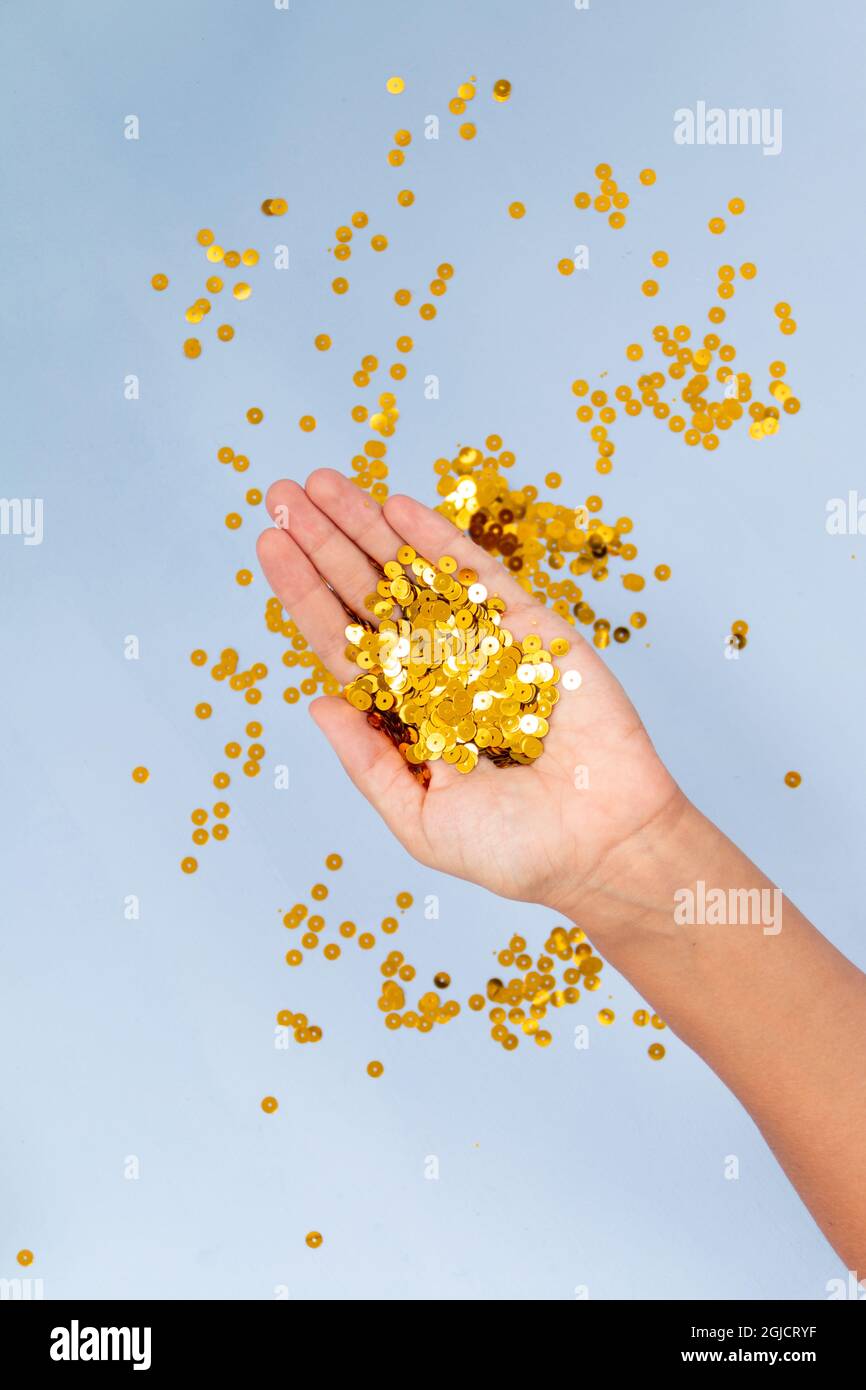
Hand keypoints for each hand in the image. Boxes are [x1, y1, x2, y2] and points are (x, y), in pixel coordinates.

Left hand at [257, 469, 682, 919]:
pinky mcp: (533, 630)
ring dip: (368, 527)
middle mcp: (437, 672)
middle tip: (283, 495)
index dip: (304, 595)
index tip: (269, 547)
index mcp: (406, 716)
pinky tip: (397, 506)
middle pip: (367, 597)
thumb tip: (316, 704)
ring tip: (322, 483)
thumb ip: (369, 764)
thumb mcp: (420, 821)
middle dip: (325, 544)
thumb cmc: (515, 851)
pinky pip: (477, 577)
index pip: (342, 644)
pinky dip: (437, 541)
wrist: (604, 844)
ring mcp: (482, 645)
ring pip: (413, 576)